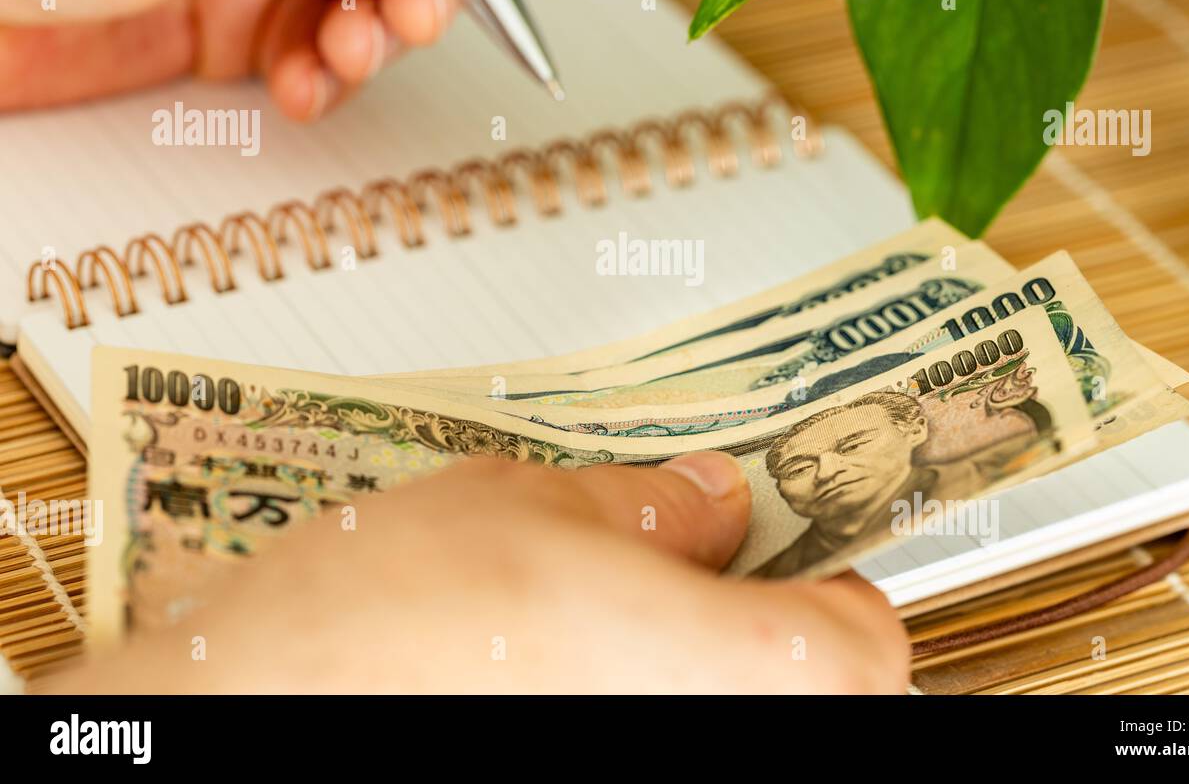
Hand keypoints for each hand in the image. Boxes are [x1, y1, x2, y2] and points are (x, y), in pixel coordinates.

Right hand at [43, 453, 910, 692]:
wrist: (251, 717)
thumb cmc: (387, 626)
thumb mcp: (537, 505)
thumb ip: (650, 506)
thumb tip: (707, 501)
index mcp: (760, 676)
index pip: (867, 635)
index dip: (825, 569)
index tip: (783, 530)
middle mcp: (723, 746)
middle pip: (796, 680)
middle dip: (743, 610)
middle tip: (678, 549)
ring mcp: (648, 765)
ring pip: (706, 700)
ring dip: (673, 651)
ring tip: (589, 599)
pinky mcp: (582, 765)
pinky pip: (634, 715)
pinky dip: (614, 685)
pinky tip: (538, 655)